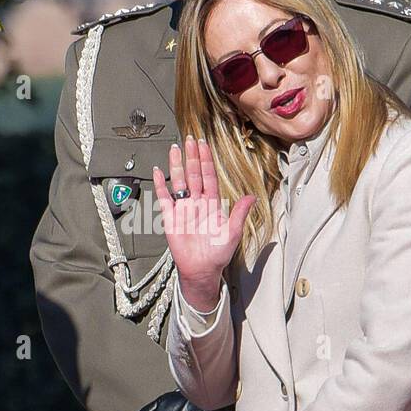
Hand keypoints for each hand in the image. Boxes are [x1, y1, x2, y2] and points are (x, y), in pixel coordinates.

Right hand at [153, 136, 253, 310]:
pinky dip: (160, 185)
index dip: (206, 160)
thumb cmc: (217, 254)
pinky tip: (158, 171)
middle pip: (194, 174)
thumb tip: (251, 197)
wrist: (201, 270)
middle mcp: (197, 203)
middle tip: (190, 139)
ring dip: (176, 165)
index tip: (204, 145)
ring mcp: (183, 209)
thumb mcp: (233, 233)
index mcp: (212, 204)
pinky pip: (164, 198)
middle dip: (192, 156)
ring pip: (179, 181)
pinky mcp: (170, 218)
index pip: (209, 176)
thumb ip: (239, 213)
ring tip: (175, 149)